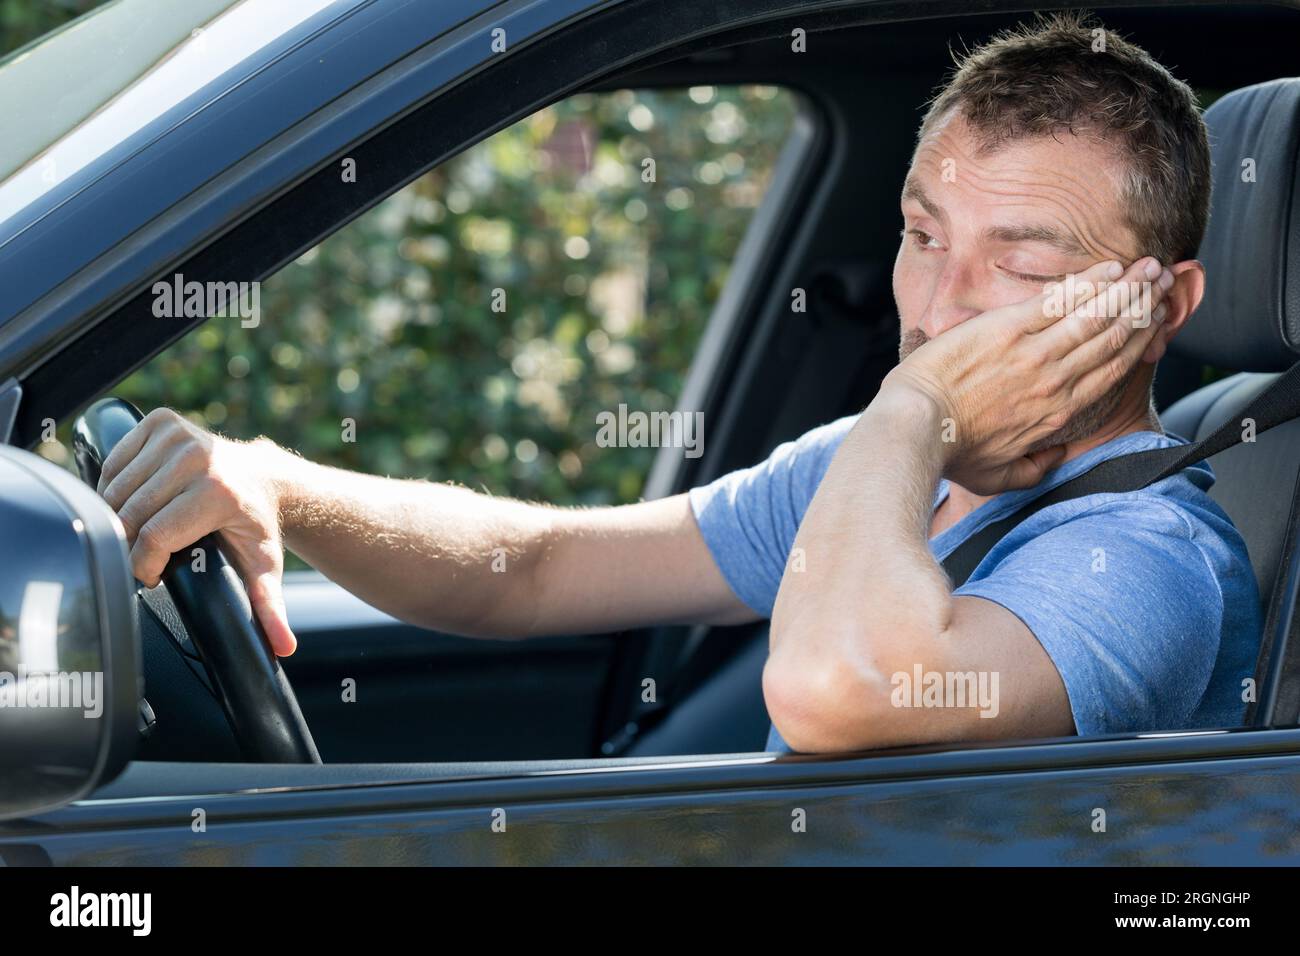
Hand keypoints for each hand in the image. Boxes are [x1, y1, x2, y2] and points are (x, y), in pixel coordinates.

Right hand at [97, 408, 296, 656]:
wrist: (265, 476)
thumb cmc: (255, 524)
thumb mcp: (263, 566)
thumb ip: (269, 608)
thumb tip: (283, 647)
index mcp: (217, 491)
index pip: (153, 537)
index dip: (144, 564)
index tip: (152, 576)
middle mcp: (198, 457)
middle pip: (130, 513)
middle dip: (129, 542)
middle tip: (146, 554)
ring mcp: (177, 435)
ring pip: (116, 488)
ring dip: (118, 515)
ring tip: (145, 529)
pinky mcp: (160, 421)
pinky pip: (114, 461)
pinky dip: (115, 485)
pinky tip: (140, 498)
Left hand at [881, 256, 1173, 494]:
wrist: (916, 428)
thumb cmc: (950, 454)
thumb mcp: (997, 477)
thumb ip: (1034, 468)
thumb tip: (1054, 456)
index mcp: (1057, 413)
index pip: (1111, 371)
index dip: (1140, 343)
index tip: (1156, 322)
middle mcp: (1055, 380)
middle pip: (1113, 337)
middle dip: (1144, 306)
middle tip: (1164, 283)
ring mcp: (1033, 352)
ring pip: (1096, 315)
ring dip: (1127, 289)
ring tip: (1150, 268)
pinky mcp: (1007, 329)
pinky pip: (1059, 302)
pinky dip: (1089, 283)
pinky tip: (1109, 268)